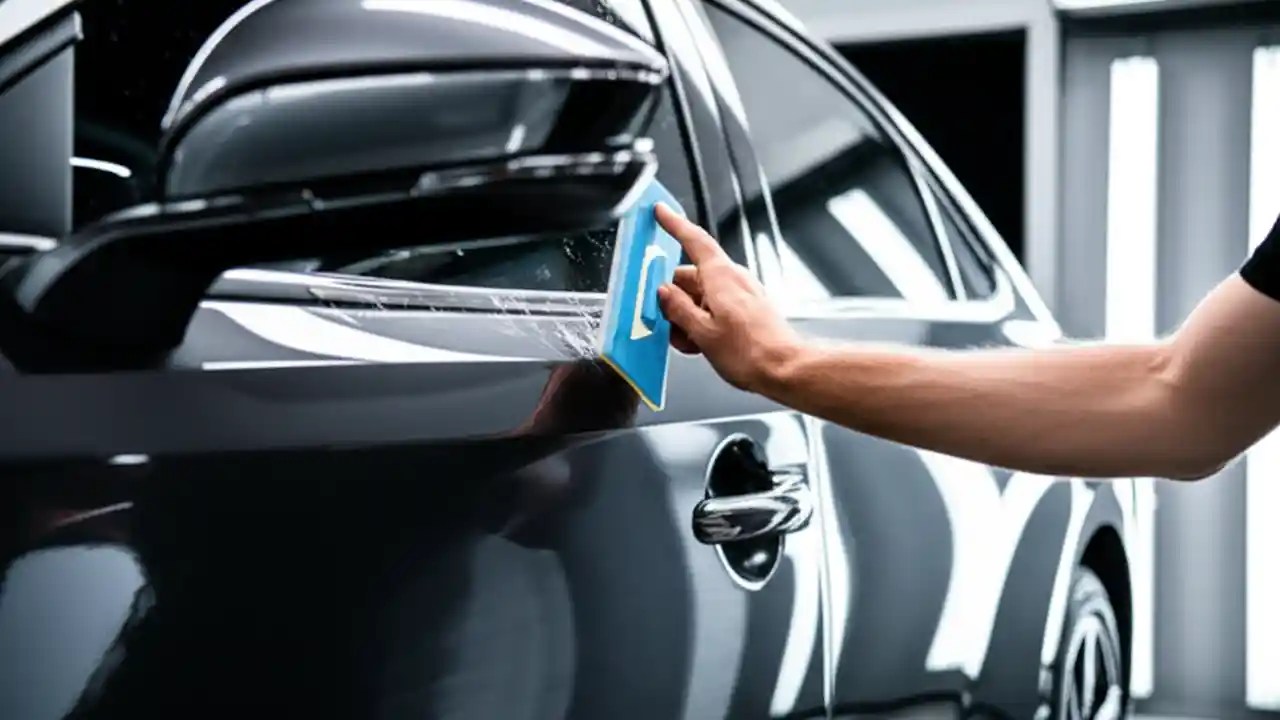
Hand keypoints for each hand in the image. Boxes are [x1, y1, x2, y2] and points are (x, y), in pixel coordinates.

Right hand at [655, 203, 802, 392]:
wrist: (785, 369)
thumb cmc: (750, 353)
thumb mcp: (702, 333)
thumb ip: (678, 309)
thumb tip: (663, 293)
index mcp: (720, 277)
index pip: (694, 240)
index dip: (674, 224)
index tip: (660, 212)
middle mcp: (733, 278)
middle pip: (690, 276)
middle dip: (673, 299)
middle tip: (666, 323)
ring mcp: (742, 293)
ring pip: (701, 295)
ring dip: (687, 315)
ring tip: (689, 342)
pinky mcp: (747, 308)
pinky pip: (716, 306)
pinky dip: (703, 321)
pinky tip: (702, 344)